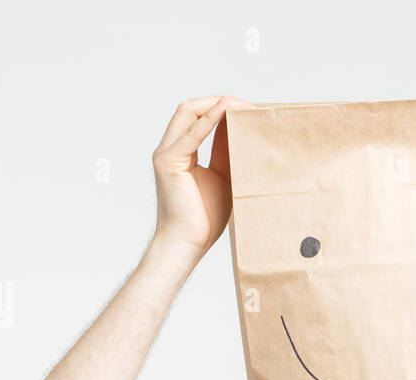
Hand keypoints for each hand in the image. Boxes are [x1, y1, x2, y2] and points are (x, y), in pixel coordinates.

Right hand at [150, 94, 254, 260]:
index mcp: (181, 151)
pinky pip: (191, 133)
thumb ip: (227, 153)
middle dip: (220, 101)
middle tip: (248, 105)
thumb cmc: (204, 217)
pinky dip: (209, 119)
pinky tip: (226, 111)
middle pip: (190, 109)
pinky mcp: (169, 161)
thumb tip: (244, 131)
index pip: (198, 117)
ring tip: (241, 104)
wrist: (188, 243)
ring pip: (188, 112)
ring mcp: (167, 153)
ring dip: (216, 104)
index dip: (221, 108)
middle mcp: (170, 148)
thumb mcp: (224, 177)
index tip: (248, 109)